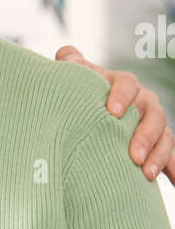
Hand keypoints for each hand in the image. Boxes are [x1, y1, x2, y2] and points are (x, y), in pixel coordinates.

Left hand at [56, 44, 173, 183]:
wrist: (92, 110)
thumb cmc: (82, 94)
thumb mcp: (76, 78)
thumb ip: (71, 64)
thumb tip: (65, 53)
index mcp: (124, 84)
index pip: (127, 84)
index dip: (122, 95)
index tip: (112, 112)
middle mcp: (143, 102)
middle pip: (152, 115)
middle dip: (145, 136)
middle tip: (134, 156)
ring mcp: (152, 124)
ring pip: (164, 136)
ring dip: (159, 155)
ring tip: (147, 174)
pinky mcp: (156, 144)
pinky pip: (170, 156)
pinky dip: (174, 168)